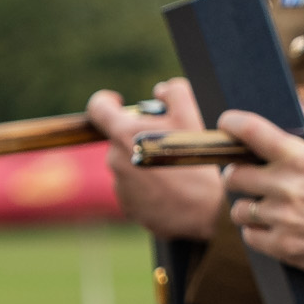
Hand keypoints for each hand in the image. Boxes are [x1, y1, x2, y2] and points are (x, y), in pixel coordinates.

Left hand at [97, 78, 224, 240]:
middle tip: (167, 141)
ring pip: (127, 164)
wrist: (206, 211)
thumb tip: (160, 91)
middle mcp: (115, 160)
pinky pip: (134, 188)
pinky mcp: (129, 206)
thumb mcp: (191, 114)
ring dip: (144, 161)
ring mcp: (120, 186)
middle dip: (138, 135)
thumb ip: (173, 92)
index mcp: (124, 133)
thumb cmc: (198, 159)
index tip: (118, 102)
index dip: (107, 101)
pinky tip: (172, 188)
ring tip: (174, 169)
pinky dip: (148, 185)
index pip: (98, 108)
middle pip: (118, 138)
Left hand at [222, 111, 303, 278]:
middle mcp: (287, 185)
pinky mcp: (282, 246)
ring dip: (248, 208)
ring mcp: (283, 218)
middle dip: (236, 176)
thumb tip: (297, 101)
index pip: (253, 131)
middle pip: (232, 175)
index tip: (226, 124)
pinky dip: (258, 233)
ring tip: (266, 208)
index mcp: (302, 158)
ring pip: (238, 209)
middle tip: (246, 178)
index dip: (232, 124)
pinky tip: (275, 229)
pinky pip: (249, 236)